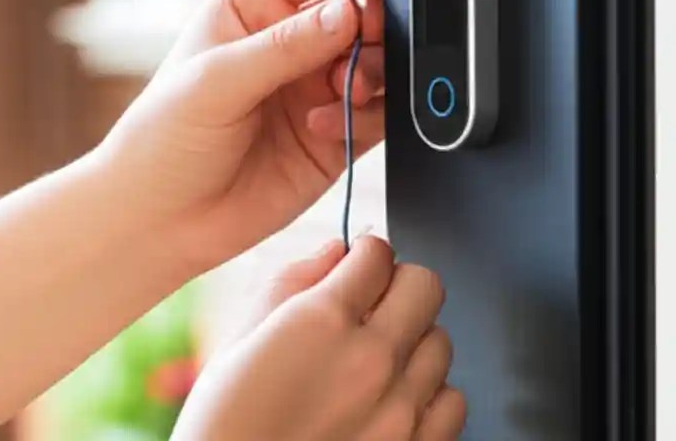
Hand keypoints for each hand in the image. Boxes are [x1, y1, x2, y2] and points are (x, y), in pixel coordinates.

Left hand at [94, 0, 387, 273]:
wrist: (160, 222)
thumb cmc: (163, 140)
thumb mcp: (214, 80)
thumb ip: (285, 46)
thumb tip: (350, 10)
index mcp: (255, 4)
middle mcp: (292, 40)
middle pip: (362, 8)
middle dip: (372, 25)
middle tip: (358, 50)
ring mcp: (317, 87)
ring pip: (380, 60)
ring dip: (374, 72)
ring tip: (344, 94)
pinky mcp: (338, 135)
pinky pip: (379, 113)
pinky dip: (368, 117)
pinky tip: (325, 131)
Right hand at [173, 237, 466, 440]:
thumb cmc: (223, 427)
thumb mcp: (237, 343)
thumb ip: (290, 284)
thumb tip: (336, 251)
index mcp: (320, 323)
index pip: (378, 254)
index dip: (364, 254)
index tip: (356, 267)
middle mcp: (370, 361)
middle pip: (425, 286)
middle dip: (397, 286)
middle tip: (371, 306)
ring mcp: (400, 411)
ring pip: (441, 342)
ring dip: (411, 343)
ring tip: (373, 364)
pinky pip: (452, 400)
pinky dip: (428, 395)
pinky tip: (392, 401)